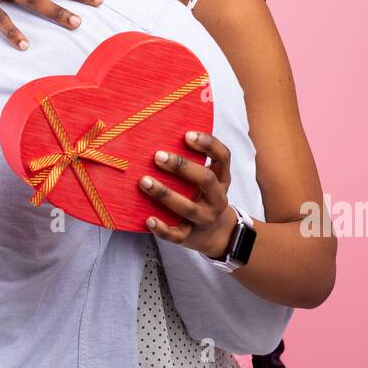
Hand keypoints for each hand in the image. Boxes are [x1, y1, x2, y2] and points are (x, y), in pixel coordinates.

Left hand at [141, 131, 236, 259]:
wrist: (217, 235)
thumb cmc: (204, 196)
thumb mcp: (210, 179)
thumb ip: (195, 160)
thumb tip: (165, 131)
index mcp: (222, 179)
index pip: (222, 157)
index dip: (208, 144)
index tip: (187, 135)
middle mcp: (217, 198)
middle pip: (205, 180)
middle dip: (181, 167)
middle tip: (158, 156)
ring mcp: (204, 218)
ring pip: (187, 207)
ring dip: (164, 194)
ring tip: (144, 181)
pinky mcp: (190, 237)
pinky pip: (176, 235)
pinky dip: (162, 228)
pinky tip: (148, 219)